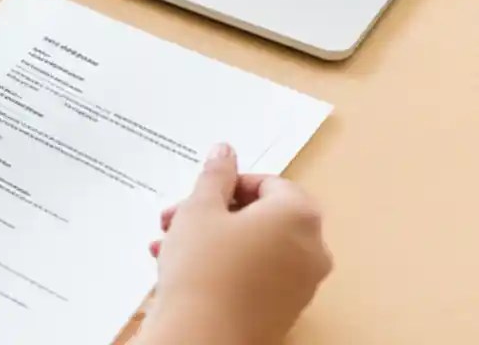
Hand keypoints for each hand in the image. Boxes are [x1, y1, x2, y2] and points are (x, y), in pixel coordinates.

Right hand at [137, 144, 331, 344]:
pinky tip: (183, 270)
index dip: (227, 184)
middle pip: (260, 216)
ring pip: (254, 247)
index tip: (200, 192)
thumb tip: (225, 152)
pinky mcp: (284, 310)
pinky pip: (256, 276)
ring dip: (211, 240)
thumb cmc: (204, 270)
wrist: (202, 339)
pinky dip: (226, 267)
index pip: (268, 183)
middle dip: (212, 214)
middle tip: (176, 218)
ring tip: (167, 247)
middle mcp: (311, 248)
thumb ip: (215, 175)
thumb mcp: (200, 209)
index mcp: (299, 215)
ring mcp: (301, 284)